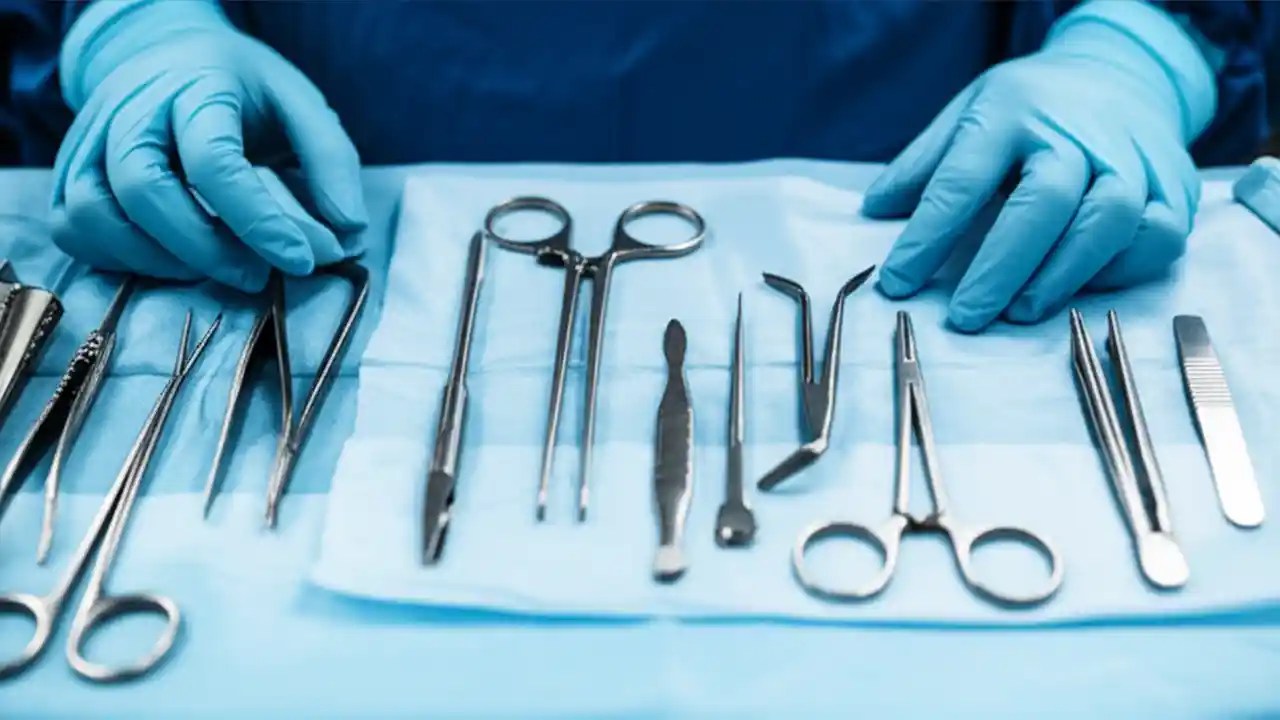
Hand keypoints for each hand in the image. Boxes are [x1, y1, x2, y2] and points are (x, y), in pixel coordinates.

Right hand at [51, 0, 366, 290]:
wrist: (170, 57)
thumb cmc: (243, 93)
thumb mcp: (300, 107)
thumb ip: (330, 164)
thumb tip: (348, 233)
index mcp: (197, 88)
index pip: (215, 161)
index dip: (258, 221)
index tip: (302, 261)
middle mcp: (131, 110)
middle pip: (143, 189)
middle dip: (204, 248)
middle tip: (255, 276)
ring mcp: (90, 141)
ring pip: (94, 212)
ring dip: (158, 260)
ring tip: (215, 270)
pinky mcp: (70, 172)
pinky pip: (71, 227)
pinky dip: (117, 258)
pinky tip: (170, 262)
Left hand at [863, 2, 1212, 330]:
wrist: (1121, 74)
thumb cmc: (1028, 110)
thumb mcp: (966, 113)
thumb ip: (921, 165)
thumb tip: (873, 210)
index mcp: (1011, 111)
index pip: (962, 179)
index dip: (927, 237)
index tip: (898, 284)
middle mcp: (1076, 131)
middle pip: (1043, 201)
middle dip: (1001, 266)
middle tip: (966, 315)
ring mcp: (1131, 157)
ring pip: (1108, 220)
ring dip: (1061, 275)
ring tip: (1019, 313)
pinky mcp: (1173, 186)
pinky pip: (1157, 234)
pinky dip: (1120, 269)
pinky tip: (1079, 289)